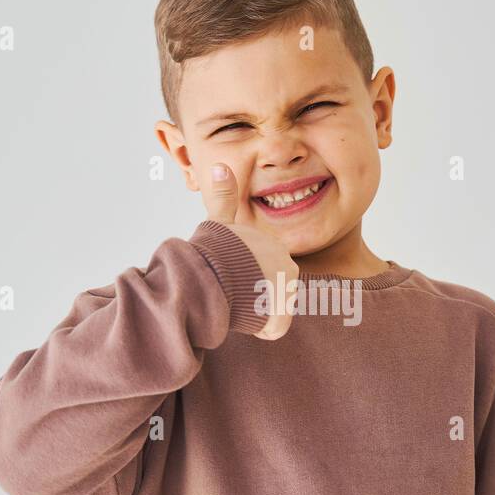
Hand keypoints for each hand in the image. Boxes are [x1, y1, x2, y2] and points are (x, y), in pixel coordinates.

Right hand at [197, 162, 298, 339]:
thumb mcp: (216, 221)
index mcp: (275, 245)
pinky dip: (259, 328)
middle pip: (272, 291)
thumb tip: (219, 166)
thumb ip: (223, 196)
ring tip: (235, 299)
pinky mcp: (281, 314)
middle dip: (253, 295)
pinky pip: (274, 328)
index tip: (231, 274)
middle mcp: (287, 264)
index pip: (267, 270)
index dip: (247, 276)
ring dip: (256, 311)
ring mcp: (287, 290)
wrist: (206, 275)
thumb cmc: (208, 250)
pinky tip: (243, 316)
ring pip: (273, 309)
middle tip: (231, 288)